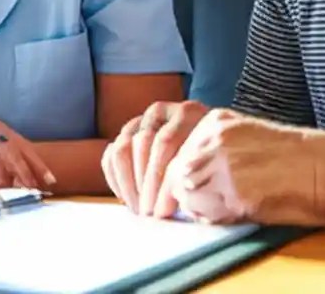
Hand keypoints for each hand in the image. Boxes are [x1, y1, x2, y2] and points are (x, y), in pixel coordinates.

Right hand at [102, 100, 207, 216]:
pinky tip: (127, 199)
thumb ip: (199, 175)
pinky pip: (110, 156)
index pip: (165, 142)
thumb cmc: (213, 162)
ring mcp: (140, 121)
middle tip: (148, 212)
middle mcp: (160, 111)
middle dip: (144, 184)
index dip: (160, 179)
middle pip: (142, 144)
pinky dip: (116, 180)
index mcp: (187, 112)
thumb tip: (183, 201)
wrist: (207, 147)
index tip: (161, 209)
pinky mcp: (125, 135)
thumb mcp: (214, 164)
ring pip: (122, 148)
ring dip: (127, 184)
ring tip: (139, 208)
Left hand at [166, 108, 305, 223]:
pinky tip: (237, 212)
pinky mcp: (234, 194)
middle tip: (200, 206)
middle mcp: (214, 139)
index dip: (177, 178)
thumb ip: (213, 150)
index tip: (177, 193)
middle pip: (177, 174)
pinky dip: (214, 219)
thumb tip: (183, 178)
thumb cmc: (291, 157)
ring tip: (227, 206)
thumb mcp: (246, 138)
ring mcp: (223, 165)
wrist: (324, 169)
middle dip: (183, 195)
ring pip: (187, 196)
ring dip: (200, 207)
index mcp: (216, 121)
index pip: (177, 152)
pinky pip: (207, 214)